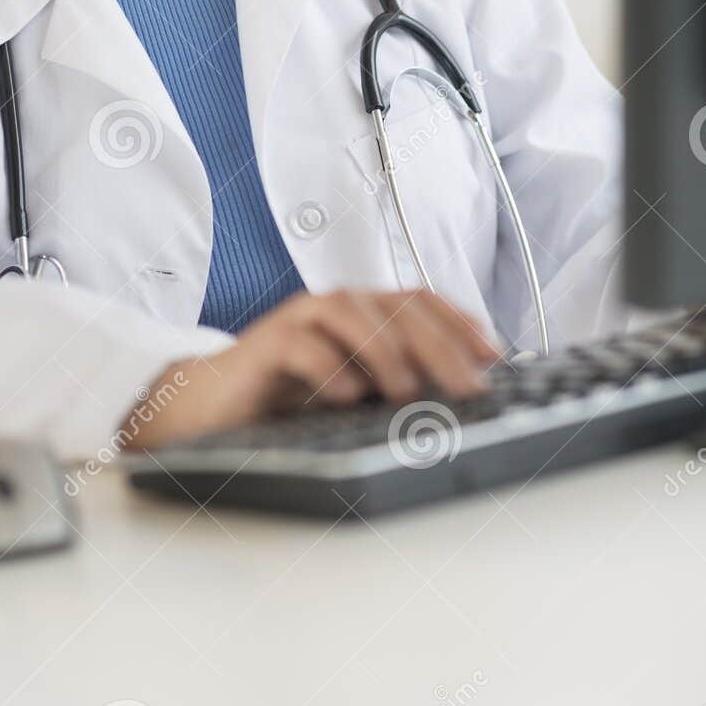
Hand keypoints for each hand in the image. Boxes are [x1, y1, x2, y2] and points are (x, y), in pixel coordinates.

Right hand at [120, 287, 501, 452]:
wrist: (213, 405)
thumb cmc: (290, 398)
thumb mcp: (356, 389)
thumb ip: (396, 381)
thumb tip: (459, 394)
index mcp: (362, 311)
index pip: (418, 300)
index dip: (459, 321)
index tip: (493, 354)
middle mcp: (335, 306)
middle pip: (394, 307)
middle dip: (438, 344)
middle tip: (467, 386)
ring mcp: (299, 320)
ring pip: (350, 315)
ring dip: (385, 352)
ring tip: (407, 391)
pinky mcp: (265, 345)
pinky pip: (301, 345)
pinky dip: (329, 367)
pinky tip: (348, 395)